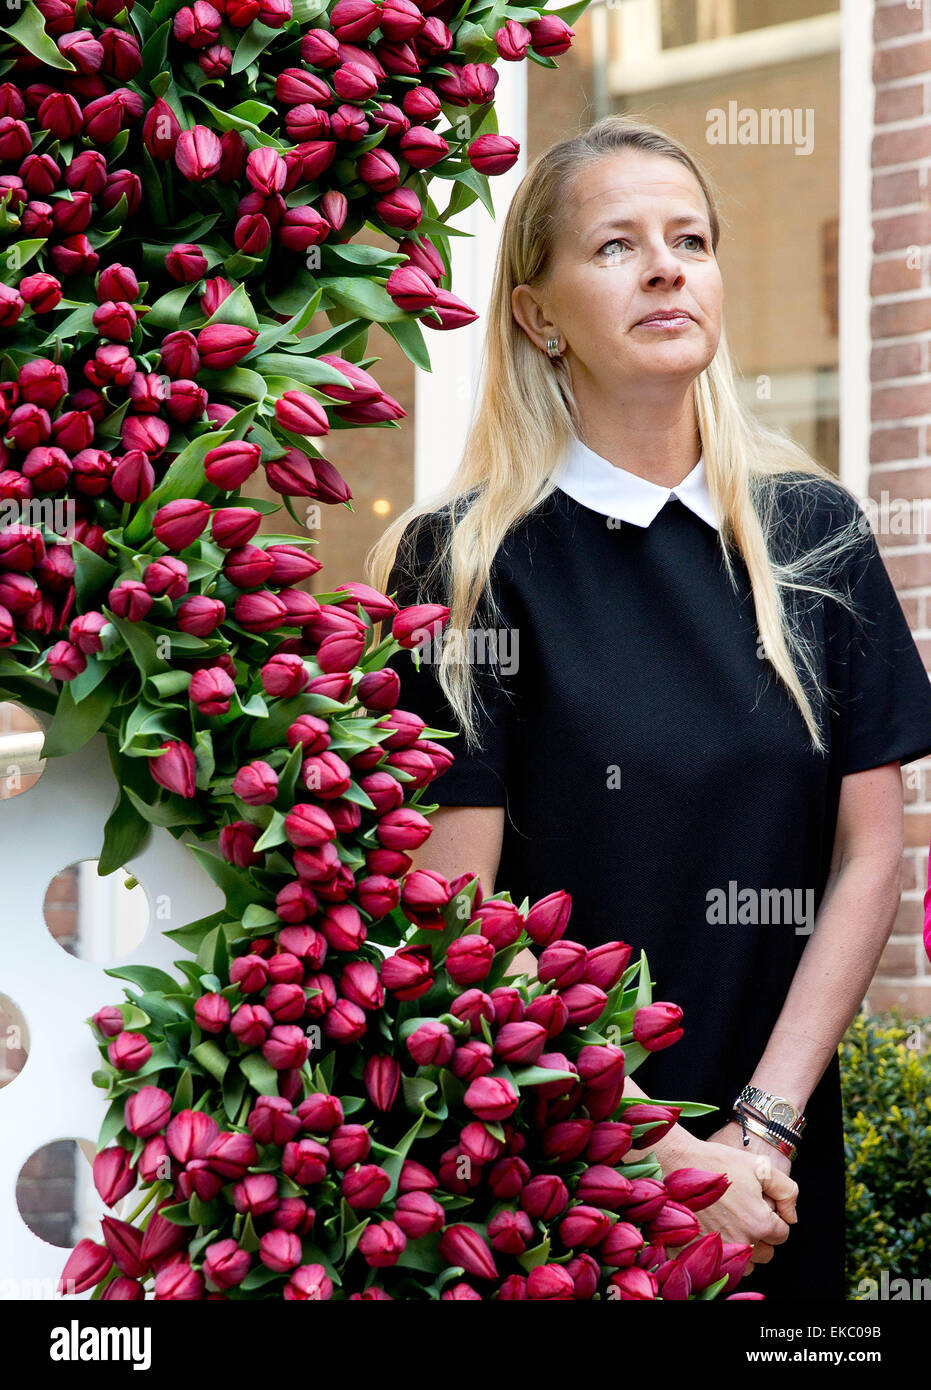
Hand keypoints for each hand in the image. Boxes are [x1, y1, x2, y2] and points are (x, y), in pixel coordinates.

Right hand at [704, 1122, 797, 1264]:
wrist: (676, 1163)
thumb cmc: (717, 1161)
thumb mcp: (760, 1166)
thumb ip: (787, 1190)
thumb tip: (792, 1216)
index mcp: (759, 1222)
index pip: (781, 1234)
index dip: (774, 1218)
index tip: (759, 1205)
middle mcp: (742, 1241)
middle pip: (765, 1253)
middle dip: (761, 1236)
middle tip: (745, 1213)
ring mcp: (719, 1250)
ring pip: (744, 1264)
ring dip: (742, 1248)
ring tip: (730, 1223)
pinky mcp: (699, 1254)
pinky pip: (720, 1266)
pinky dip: (721, 1254)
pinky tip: (714, 1231)